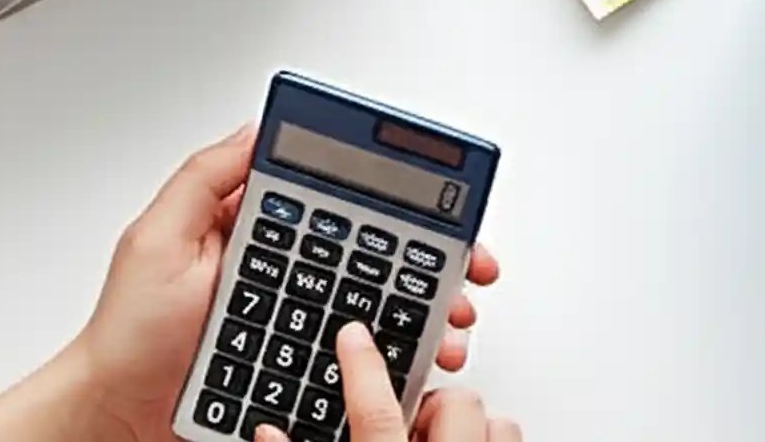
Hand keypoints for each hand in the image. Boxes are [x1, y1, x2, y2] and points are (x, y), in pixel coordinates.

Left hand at [76, 125, 500, 439]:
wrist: (118, 415)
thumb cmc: (129, 334)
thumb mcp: (156, 239)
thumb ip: (205, 181)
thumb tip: (258, 129)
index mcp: (258, 232)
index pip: (340, 203)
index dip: (394, 199)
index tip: (438, 202)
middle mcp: (286, 273)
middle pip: (378, 255)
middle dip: (434, 259)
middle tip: (467, 267)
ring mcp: (299, 322)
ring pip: (382, 308)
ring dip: (429, 311)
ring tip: (450, 320)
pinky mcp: (304, 369)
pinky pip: (363, 362)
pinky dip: (401, 361)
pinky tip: (420, 360)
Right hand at [254, 322, 521, 441]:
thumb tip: (266, 429)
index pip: (376, 410)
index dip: (363, 366)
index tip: (352, 334)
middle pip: (454, 403)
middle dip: (436, 402)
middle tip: (410, 418)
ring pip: (498, 423)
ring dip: (474, 425)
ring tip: (441, 438)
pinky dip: (493, 441)